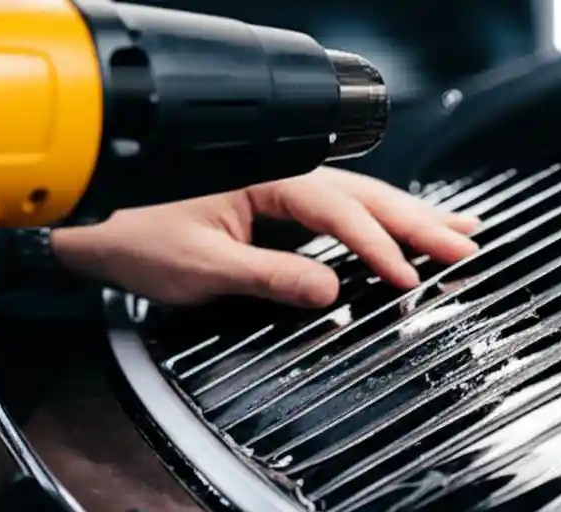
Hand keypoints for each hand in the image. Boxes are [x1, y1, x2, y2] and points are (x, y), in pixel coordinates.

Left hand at [50, 167, 479, 307]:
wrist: (94, 228)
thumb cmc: (136, 237)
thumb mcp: (202, 266)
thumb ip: (269, 277)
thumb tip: (330, 290)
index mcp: (266, 177)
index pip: (338, 211)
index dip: (377, 246)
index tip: (409, 278)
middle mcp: (279, 172)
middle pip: (365, 194)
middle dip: (420, 221)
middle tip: (467, 247)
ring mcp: (281, 186)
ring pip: (361, 197)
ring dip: (411, 217)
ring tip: (459, 233)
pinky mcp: (277, 205)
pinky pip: (342, 210)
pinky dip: (380, 223)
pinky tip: (405, 233)